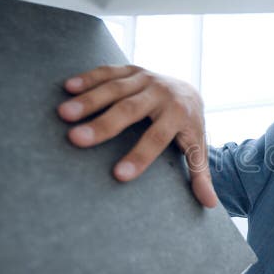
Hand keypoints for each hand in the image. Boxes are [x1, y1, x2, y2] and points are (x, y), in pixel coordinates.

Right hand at [57, 65, 217, 207]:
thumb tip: (210, 204)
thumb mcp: (196, 148)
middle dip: (104, 125)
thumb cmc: (187, 127)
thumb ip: (200, 174)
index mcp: (179, 115)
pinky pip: (109, 71)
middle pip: (131, 110)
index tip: (118, 176)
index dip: (140, 156)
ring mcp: (146, 78)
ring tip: (64, 114)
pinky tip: (67, 88)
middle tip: (76, 139)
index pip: (157, 138)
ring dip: (89, 100)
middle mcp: (162, 93)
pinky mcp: (131, 69)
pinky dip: (88, 78)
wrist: (189, 90)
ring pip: (116, 88)